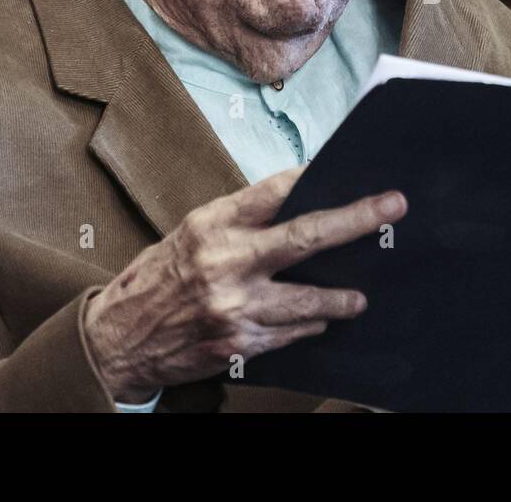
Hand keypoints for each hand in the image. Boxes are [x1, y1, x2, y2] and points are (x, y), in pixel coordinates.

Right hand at [83, 164, 406, 402]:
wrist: (118, 338)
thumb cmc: (159, 277)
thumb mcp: (192, 232)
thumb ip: (241, 220)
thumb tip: (299, 202)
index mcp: (213, 225)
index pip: (275, 192)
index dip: (313, 178)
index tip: (345, 168)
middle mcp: (226, 263)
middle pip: (306, 237)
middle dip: (356, 220)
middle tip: (392, 207)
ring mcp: (235, 306)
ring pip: (308, 299)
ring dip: (340, 296)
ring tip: (360, 296)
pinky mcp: (239, 343)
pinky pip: (290, 333)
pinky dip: (309, 325)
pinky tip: (320, 320)